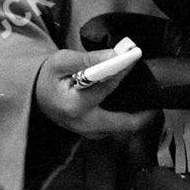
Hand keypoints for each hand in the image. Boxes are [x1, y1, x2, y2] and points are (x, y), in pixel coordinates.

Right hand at [35, 48, 154, 140]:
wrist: (34, 95)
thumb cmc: (47, 77)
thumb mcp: (61, 61)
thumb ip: (89, 59)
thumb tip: (116, 55)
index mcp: (76, 107)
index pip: (108, 87)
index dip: (124, 70)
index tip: (136, 56)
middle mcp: (85, 126)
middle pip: (126, 123)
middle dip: (144, 109)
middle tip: (155, 91)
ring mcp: (89, 134)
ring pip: (124, 128)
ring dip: (137, 112)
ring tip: (145, 93)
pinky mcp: (93, 134)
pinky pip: (117, 127)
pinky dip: (127, 116)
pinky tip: (132, 101)